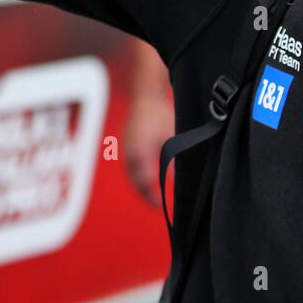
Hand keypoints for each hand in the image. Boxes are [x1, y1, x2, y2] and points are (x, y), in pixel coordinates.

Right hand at [124, 90, 175, 205]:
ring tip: (152, 197)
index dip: (153, 196)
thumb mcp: (171, 139)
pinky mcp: (126, 147)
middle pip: (136, 183)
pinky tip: (148, 181)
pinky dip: (138, 178)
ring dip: (141, 188)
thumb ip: (172, 161)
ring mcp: (126, 151)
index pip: (147, 182)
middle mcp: (130, 154)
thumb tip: (176, 180)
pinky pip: (130, 168)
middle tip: (158, 205)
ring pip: (132, 177)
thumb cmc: (160, 115)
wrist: (145, 97)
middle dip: (146, 196)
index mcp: (141, 153)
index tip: (162, 205)